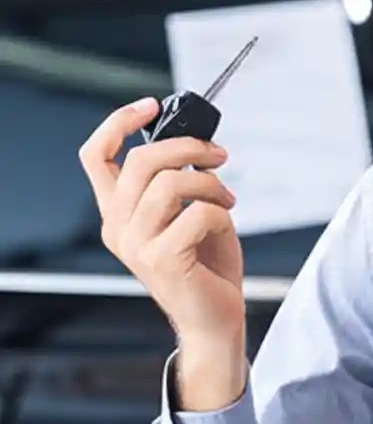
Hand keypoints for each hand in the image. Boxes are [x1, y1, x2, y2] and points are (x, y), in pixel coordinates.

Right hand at [79, 97, 247, 408]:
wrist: (215, 318)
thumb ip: (179, 181)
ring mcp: (136, 246)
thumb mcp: (188, 212)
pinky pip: (196, 214)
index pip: (95, 157)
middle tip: (220, 156)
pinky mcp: (163, 260)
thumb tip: (196, 142)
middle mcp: (118, 228)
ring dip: (211, 184)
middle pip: (140, 161)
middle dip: (189, 147)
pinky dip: (220, 212)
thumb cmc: (206, 265)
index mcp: (118, 212)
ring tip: (226, 200)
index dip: (118, 123)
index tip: (150, 105)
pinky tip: (224, 225)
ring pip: (171, 184)